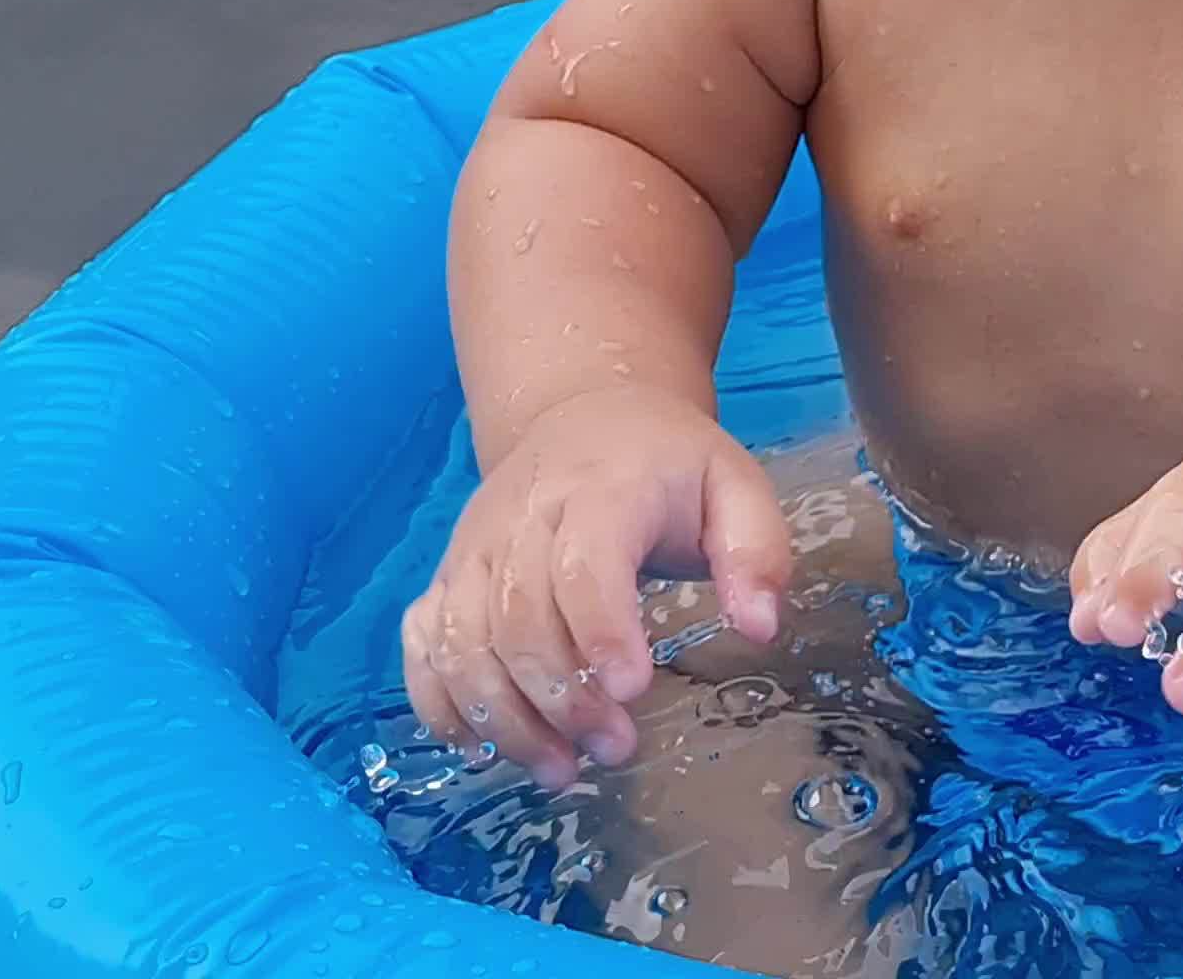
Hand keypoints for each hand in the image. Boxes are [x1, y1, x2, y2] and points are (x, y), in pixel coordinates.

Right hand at [398, 386, 789, 786]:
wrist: (585, 414)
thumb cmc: (668, 467)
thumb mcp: (735, 487)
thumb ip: (757, 553)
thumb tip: (760, 629)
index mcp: (601, 488)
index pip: (584, 563)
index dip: (602, 632)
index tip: (634, 691)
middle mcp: (521, 517)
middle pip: (517, 615)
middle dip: (561, 696)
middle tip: (614, 748)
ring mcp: (473, 548)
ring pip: (462, 639)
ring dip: (503, 717)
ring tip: (560, 769)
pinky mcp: (446, 576)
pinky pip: (422, 644)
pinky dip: (440, 702)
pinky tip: (482, 747)